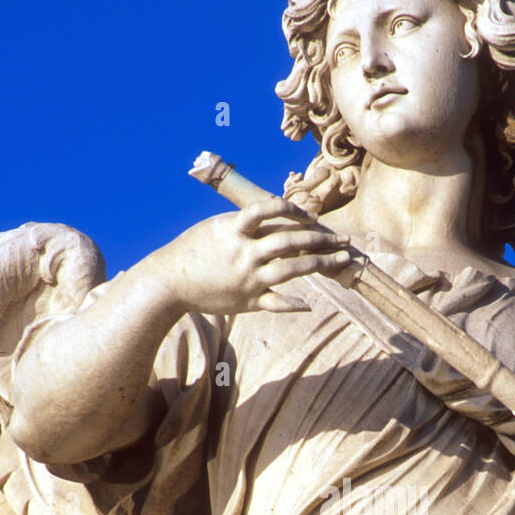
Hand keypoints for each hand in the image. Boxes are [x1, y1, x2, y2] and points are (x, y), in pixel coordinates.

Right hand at [152, 200, 353, 314]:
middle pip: (290, 241)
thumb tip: (275, 212)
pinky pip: (276, 303)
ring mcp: (248, 278)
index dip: (296, 211)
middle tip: (345, 240)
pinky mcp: (248, 300)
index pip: (271, 210)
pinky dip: (293, 304)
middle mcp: (245, 253)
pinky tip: (309, 304)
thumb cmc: (193, 250)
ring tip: (342, 261)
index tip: (314, 218)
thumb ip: (246, 223)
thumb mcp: (217, 228)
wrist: (169, 282)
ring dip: (321, 264)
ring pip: (291, 269)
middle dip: (322, 239)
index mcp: (235, 229)